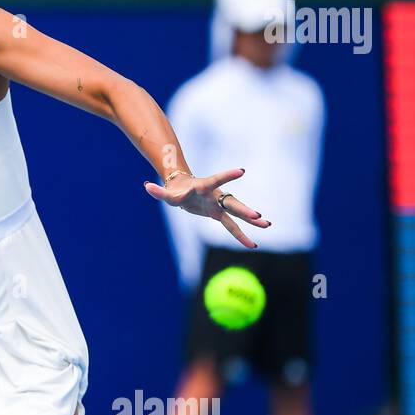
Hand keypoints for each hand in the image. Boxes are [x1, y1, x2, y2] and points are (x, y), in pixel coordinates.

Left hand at [144, 168, 270, 248]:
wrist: (183, 188)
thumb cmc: (174, 190)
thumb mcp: (166, 193)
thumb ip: (158, 191)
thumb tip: (146, 186)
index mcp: (203, 187)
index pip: (216, 180)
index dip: (227, 176)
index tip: (242, 171)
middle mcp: (215, 195)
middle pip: (232, 202)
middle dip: (244, 210)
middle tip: (258, 215)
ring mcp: (219, 205)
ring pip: (237, 213)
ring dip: (251, 221)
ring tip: (268, 225)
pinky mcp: (219, 214)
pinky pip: (232, 226)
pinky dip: (242, 234)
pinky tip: (253, 244)